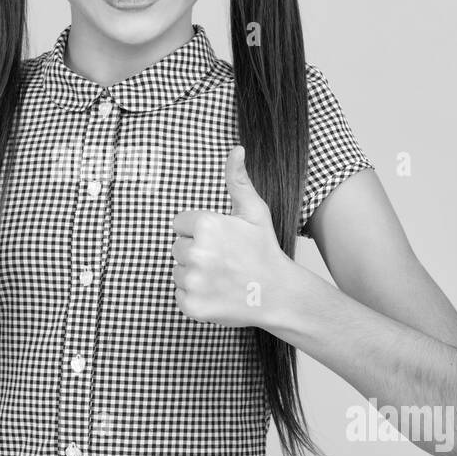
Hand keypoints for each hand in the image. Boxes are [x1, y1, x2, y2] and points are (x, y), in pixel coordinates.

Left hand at [170, 145, 293, 327]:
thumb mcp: (254, 211)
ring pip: (178, 271)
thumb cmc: (264, 250)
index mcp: (207, 225)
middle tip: (224, 259)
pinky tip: (217, 292)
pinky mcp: (192, 305)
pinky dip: (194, 295)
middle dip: (196, 252)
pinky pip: (180, 294)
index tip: (221, 240)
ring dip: (194, 274)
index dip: (200, 231)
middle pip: (177, 247)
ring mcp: (193, 281)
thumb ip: (238, 180)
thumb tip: (236, 150)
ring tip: (222, 276)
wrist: (279, 294)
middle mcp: (196, 252)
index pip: (180, 224)